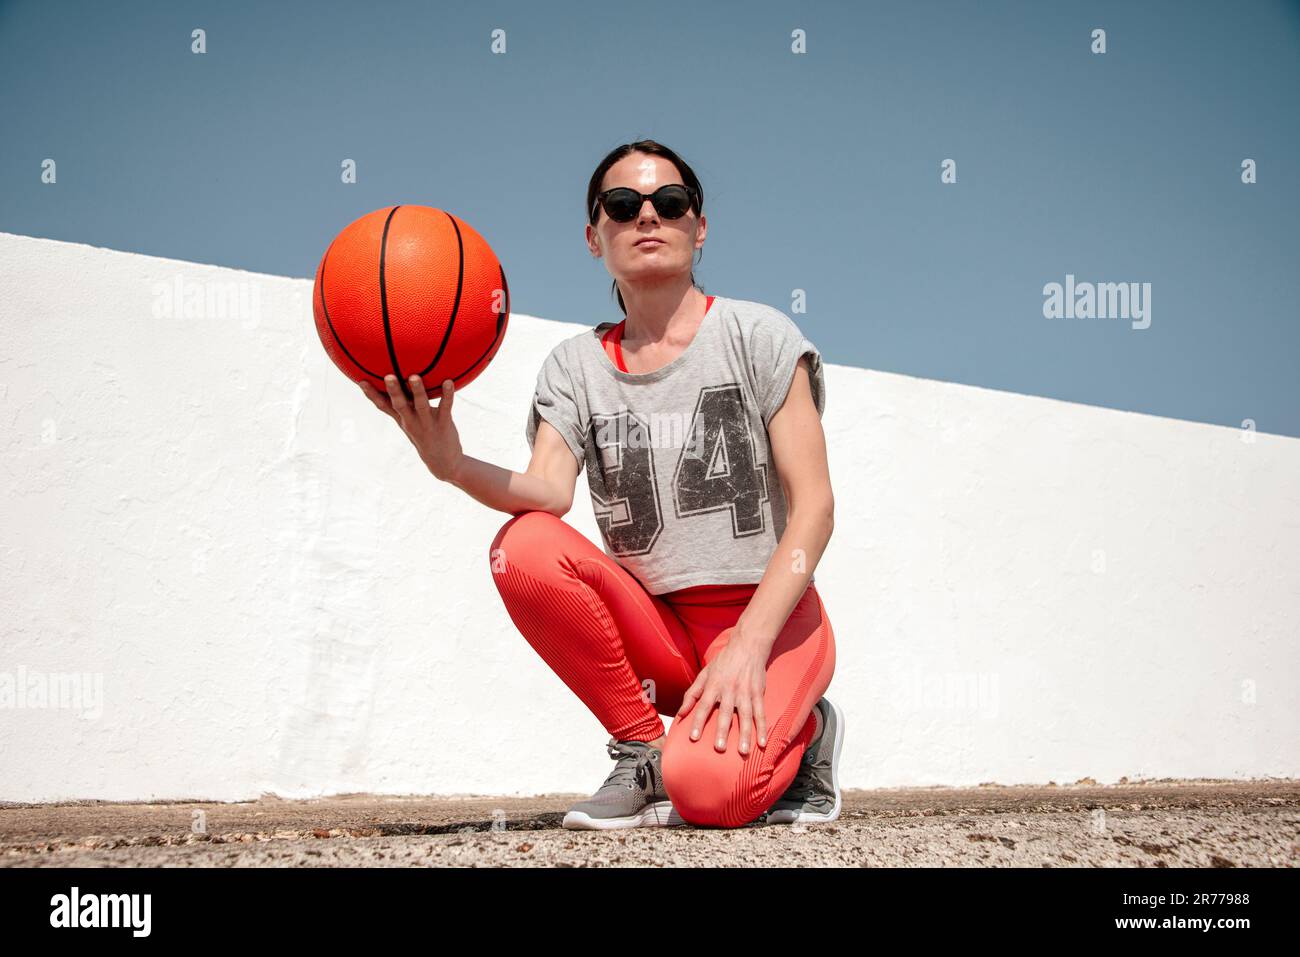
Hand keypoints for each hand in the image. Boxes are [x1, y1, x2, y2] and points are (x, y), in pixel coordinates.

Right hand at [359, 374, 464, 482]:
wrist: (443, 461)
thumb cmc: (425, 434)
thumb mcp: (410, 421)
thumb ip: (405, 403)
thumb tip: (399, 380)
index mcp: (402, 419)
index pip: (383, 406)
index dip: (372, 395)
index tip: (361, 381)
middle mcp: (411, 421)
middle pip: (399, 405)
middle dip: (393, 391)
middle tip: (388, 376)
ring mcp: (427, 423)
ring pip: (421, 405)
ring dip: (418, 391)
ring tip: (415, 377)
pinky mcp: (444, 424)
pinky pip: (446, 407)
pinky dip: (447, 394)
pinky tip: (449, 381)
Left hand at [675, 628, 768, 754]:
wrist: (747, 646)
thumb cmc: (723, 662)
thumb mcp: (704, 674)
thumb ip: (692, 694)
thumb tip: (680, 713)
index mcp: (714, 686)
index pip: (703, 706)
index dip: (697, 722)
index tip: (694, 738)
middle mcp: (729, 691)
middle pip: (725, 714)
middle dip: (722, 732)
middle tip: (719, 748)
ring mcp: (745, 693)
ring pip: (745, 717)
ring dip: (745, 735)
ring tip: (743, 752)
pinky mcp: (758, 694)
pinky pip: (760, 714)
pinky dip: (762, 728)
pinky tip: (762, 743)